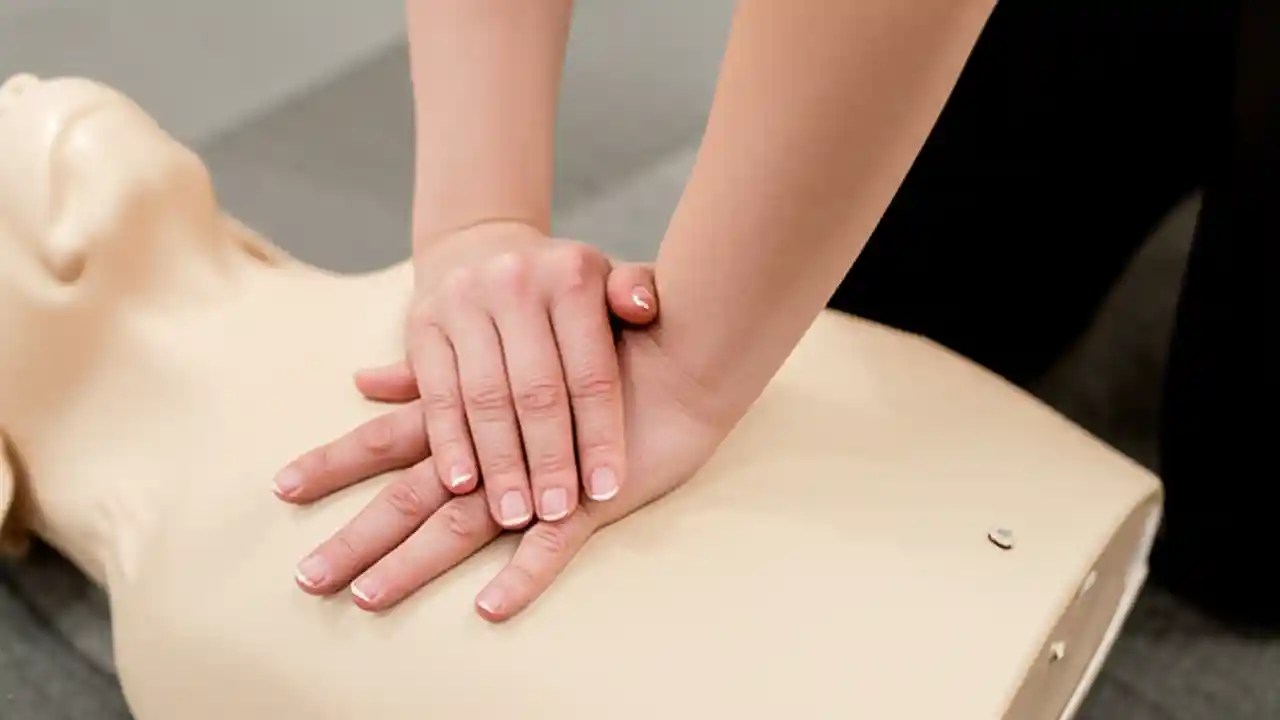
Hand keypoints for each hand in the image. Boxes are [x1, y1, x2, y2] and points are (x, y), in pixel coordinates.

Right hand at [276, 221, 658, 531]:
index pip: (590, 370)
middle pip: (535, 389)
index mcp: (571, 275)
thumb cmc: (565, 290)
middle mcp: (515, 282)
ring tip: (514, 514)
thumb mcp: (610, 281)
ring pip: (483, 398)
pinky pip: (437, 395)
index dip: (600, 434)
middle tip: (556, 513)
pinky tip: (462, 485)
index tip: (608, 490)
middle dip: (549, 458)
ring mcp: (463, 301)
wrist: (483, 250)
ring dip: (499, 463)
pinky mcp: (422, 325)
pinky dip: (449, 443)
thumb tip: (643, 310)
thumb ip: (637, 294)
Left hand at [278, 327, 733, 620]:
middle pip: (410, 492)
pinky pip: (557, 543)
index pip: (386, 437)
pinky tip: (489, 609)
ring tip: (365, 600)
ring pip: (466, 523)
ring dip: (414, 563)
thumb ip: (434, 368)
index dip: (335, 462)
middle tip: (305, 579)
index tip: (281, 488)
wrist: (680, 342)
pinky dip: (525, 574)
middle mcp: (492, 441)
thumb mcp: (504, 350)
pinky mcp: (592, 492)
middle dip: (356, 536)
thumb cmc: (589, 342)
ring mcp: (540, 470)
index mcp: (468, 405)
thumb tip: (364, 381)